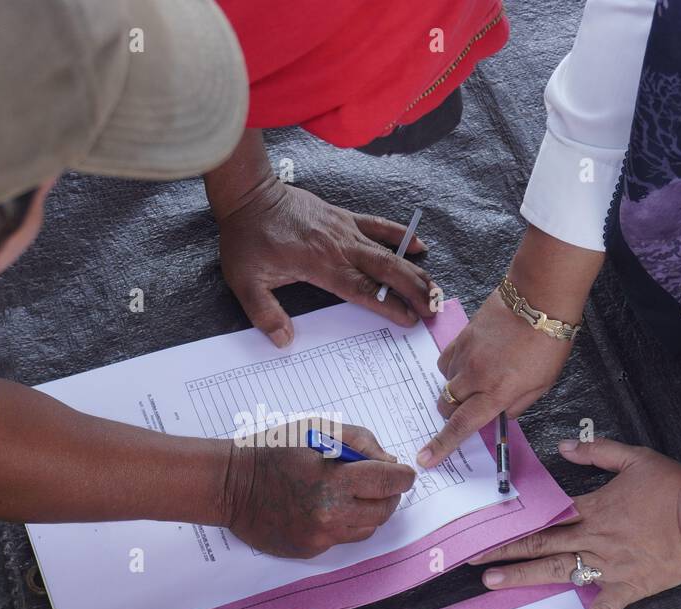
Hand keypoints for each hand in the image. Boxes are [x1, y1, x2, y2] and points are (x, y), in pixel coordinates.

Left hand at [215, 179, 435, 345]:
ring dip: (414, 269)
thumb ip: (265, 313)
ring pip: (389, 250)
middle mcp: (340, 247)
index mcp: (321, 265)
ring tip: (435, 287)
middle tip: (433, 309)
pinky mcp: (343, 217)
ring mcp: (345, 229)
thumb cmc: (248, 239)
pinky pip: (379, 225)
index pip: (363, 290)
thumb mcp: (246, 282)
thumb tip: (284, 340)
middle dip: (414, 290)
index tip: (409, 320)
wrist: (249, 196)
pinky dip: (400, 234)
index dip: (388, 306)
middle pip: (386, 270)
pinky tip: (419, 244)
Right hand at [224, 420, 416, 557]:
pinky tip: (326, 506)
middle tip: (381, 482)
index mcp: (333, 482)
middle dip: (389, 494)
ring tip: (353, 493)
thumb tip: (388, 462)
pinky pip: (342, 539)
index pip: (389, 483)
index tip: (403, 472)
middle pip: (384, 510)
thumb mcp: (315, 430)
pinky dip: (344, 523)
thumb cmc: (270, 451)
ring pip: (367, 529)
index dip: (402, 476)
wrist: (229, 485)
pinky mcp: (309, 550)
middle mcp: (330, 516)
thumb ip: (359, 442)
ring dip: (369, 511)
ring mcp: (319, 538)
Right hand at [419, 225, 603, 466]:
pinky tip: (471, 362)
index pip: (462, 426)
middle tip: (471, 407)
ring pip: (446, 383)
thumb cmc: (548, 342)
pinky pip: (446, 362)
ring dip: (456, 389)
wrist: (538, 298)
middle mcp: (475, 377)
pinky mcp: (460, 338)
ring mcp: (464, 355)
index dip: (442, 446)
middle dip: (453, 413)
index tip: (426, 459)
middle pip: (446, 406)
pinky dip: (454, 368)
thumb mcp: (542, 385)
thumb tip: (497, 414)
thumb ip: (516, 405)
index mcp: (497, 392)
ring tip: (479, 378)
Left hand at [468, 438, 680, 608]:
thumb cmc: (675, 487)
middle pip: (539, 543)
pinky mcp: (628, 586)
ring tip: (492, 582)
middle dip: (503, 549)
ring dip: (524, 577)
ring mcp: (608, 565)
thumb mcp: (635, 458)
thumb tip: (564, 446)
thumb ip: (597, 452)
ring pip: (558, 571)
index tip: (484, 524)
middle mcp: (593, 538)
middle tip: (470, 558)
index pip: (542, 514)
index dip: (512, 518)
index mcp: (591, 508)